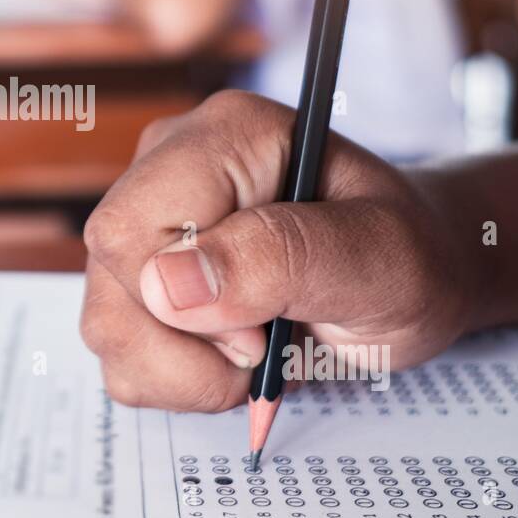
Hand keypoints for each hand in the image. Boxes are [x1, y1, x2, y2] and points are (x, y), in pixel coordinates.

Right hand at [80, 90, 472, 411]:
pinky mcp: (138, 275)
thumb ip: (282, 258)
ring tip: (260, 350)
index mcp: (226, 136)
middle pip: (111, 280)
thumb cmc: (409, 256)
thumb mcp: (380, 259)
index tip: (264, 330)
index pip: (130, 230)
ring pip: (105, 325)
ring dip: (187, 372)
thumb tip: (167, 285)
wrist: (411, 277)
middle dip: (190, 346)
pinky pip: (118, 353)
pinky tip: (230, 357)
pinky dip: (177, 381)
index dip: (186, 302)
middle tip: (269, 343)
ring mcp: (146, 222)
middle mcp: (168, 167)